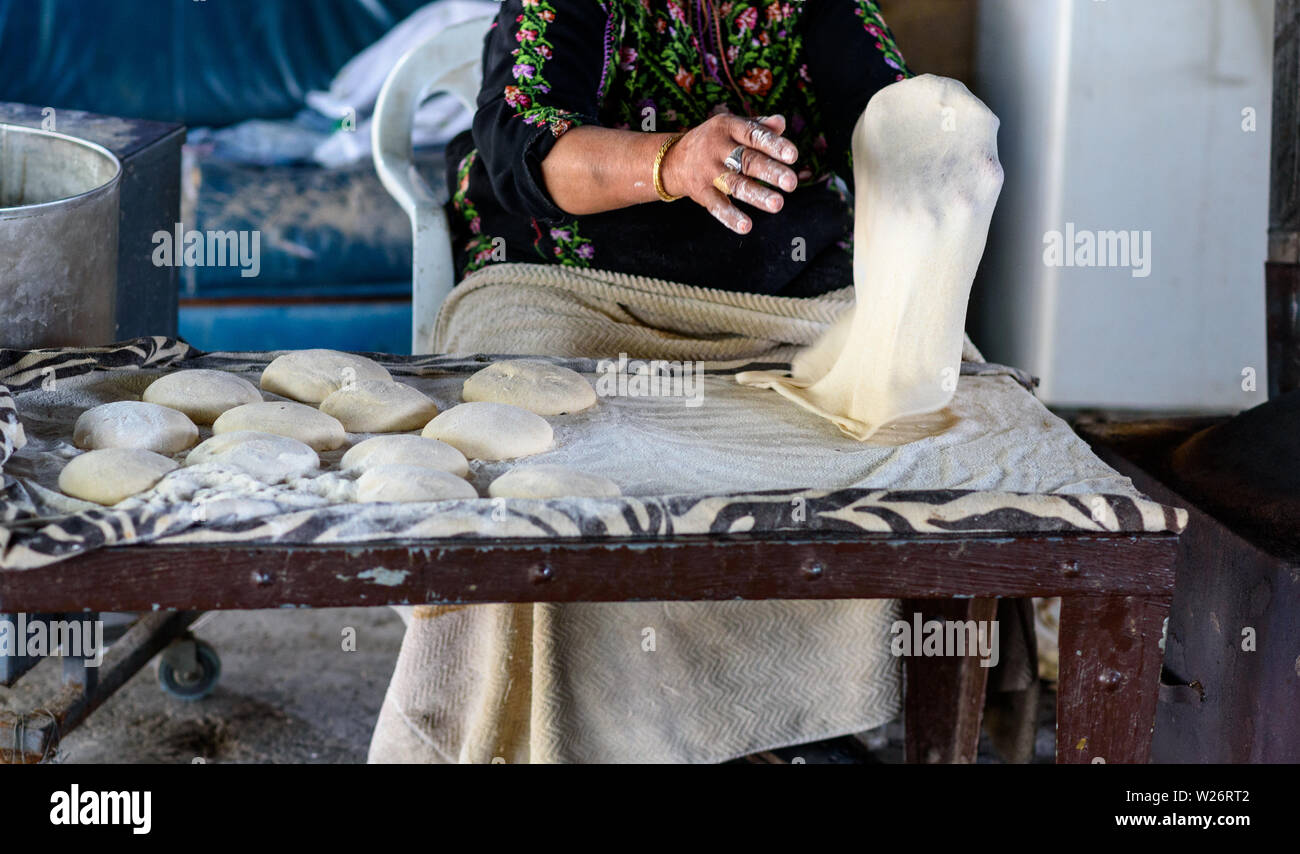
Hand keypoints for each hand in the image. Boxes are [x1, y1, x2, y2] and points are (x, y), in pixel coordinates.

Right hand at [660, 114, 800, 234]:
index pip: (753, 135)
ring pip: (734, 184)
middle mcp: (717, 148)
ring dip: (756, 194)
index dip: (773, 144)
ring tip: (777, 204)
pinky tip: (746, 226)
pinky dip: (730, 216)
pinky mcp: (701, 192)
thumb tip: (782, 122)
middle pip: (746, 160)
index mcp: (728, 127)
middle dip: (770, 172)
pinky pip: (716, 205)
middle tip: (792, 183)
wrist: (674, 159)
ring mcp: (708, 171)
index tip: (793, 155)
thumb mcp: (733, 127)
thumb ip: (758, 127)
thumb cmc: (715, 141)